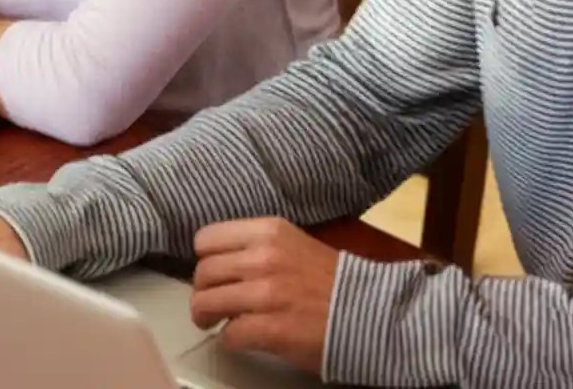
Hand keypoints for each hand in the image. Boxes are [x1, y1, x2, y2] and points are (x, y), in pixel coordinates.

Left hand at [190, 217, 338, 373]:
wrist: (369, 312)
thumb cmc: (332, 281)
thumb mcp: (292, 244)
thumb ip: (257, 247)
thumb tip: (222, 262)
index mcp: (268, 231)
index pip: (206, 238)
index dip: (205, 258)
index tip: (213, 272)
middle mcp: (262, 257)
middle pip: (202, 273)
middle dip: (202, 291)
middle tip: (211, 303)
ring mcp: (265, 293)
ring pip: (205, 303)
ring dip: (207, 317)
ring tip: (217, 322)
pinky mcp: (270, 328)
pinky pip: (228, 334)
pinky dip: (230, 340)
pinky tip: (242, 338)